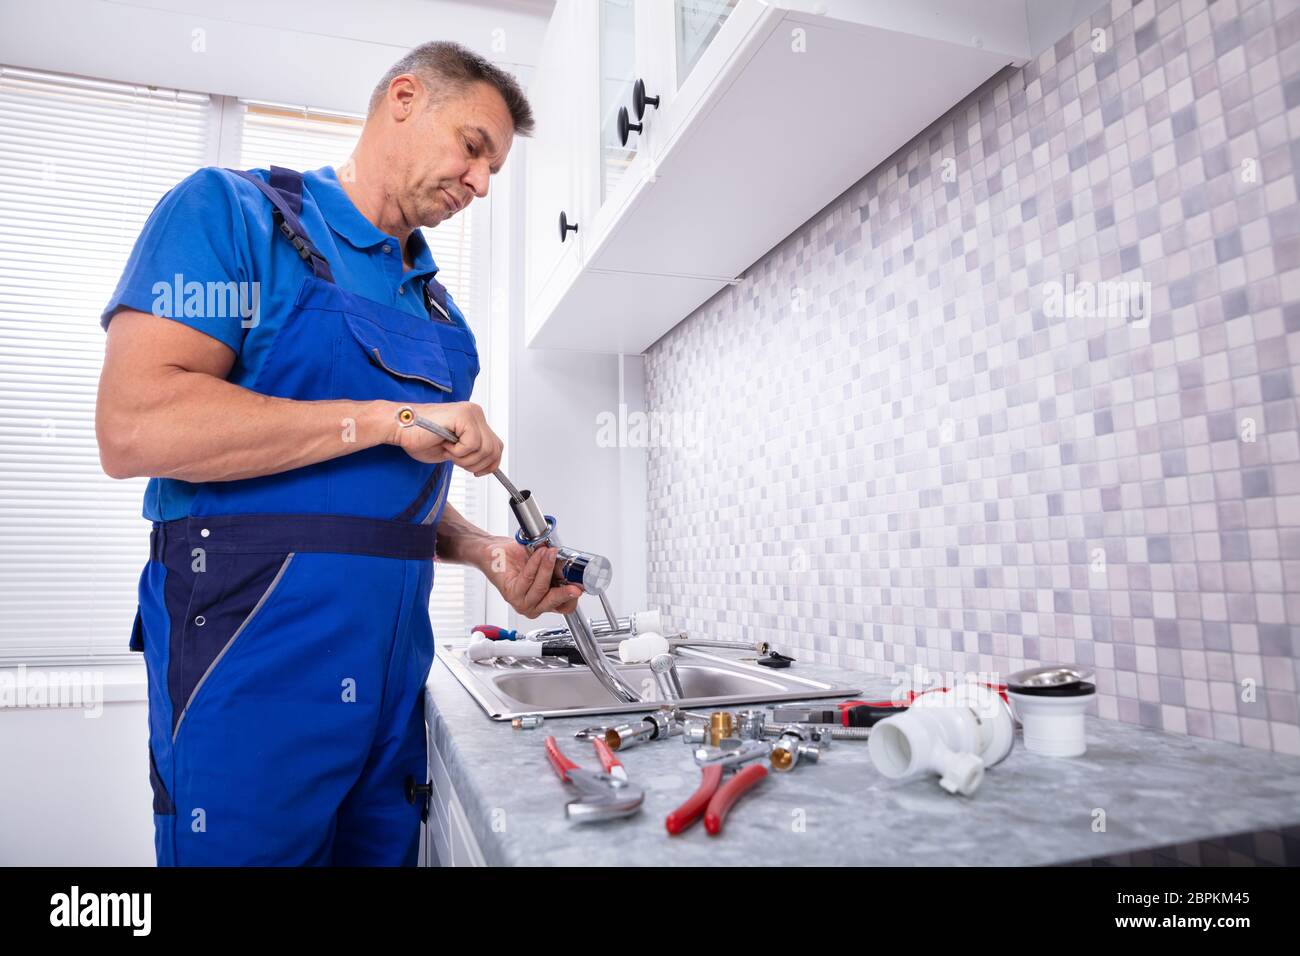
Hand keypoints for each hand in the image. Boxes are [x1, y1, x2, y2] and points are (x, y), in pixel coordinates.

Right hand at [387, 401, 502, 475]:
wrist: (399, 427)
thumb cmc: (419, 438)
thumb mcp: (453, 451)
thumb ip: (472, 454)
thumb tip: (489, 465)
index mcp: (473, 420)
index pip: (497, 445)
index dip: (491, 463)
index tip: (478, 472)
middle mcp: (475, 413)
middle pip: (494, 449)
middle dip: (476, 464)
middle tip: (455, 459)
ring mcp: (471, 413)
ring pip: (485, 449)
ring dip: (464, 458)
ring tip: (448, 451)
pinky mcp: (464, 415)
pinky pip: (472, 444)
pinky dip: (458, 452)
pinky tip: (445, 444)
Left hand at [480, 537, 581, 617]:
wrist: (495, 552)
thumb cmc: (517, 558)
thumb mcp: (544, 564)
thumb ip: (557, 568)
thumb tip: (571, 567)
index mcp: (546, 601)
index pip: (565, 607)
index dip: (573, 597)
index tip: (580, 586)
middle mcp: (534, 605)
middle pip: (555, 602)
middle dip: (566, 591)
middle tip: (576, 584)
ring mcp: (522, 602)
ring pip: (541, 588)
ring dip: (548, 567)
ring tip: (550, 553)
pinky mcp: (511, 594)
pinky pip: (528, 578)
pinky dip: (535, 563)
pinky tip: (538, 553)